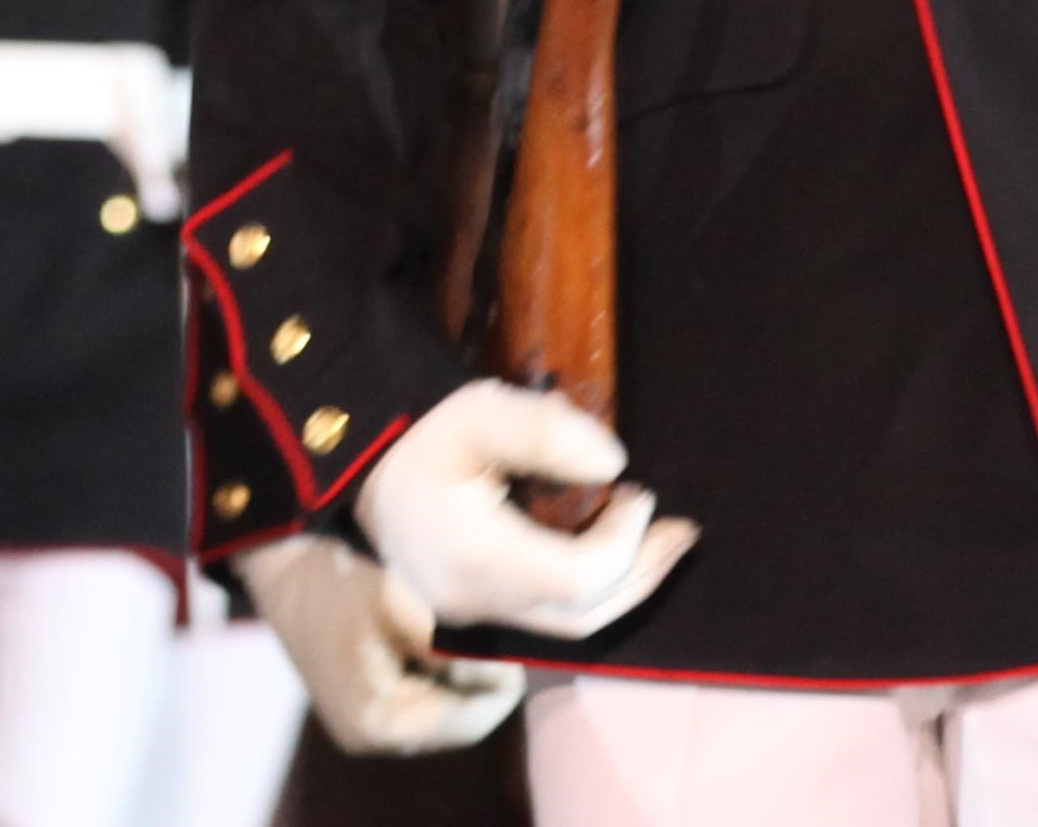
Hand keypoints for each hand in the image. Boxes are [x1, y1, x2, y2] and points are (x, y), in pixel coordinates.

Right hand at [234, 532, 520, 754]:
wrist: (280, 564)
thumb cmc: (337, 578)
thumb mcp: (402, 607)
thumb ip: (455, 651)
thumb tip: (503, 676)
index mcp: (383, 722)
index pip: (476, 719)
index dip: (500, 680)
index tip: (500, 639)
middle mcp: (373, 740)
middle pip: (460, 721)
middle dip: (475, 680)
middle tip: (475, 630)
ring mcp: (362, 731)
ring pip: (442, 713)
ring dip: (454, 677)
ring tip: (445, 631)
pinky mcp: (358, 714)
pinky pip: (418, 704)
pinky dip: (429, 675)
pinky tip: (417, 640)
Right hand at [353, 378, 694, 636]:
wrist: (356, 460)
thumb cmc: (418, 432)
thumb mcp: (478, 412)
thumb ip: (545, 432)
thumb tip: (613, 463)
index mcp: (479, 557)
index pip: (581, 577)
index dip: (626, 541)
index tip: (637, 490)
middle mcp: (479, 601)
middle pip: (585, 616)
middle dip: (643, 574)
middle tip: (681, 532)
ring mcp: (473, 613)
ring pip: (570, 626)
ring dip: (624, 587)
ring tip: (659, 545)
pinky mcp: (473, 609)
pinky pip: (548, 615)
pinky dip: (591, 590)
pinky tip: (608, 554)